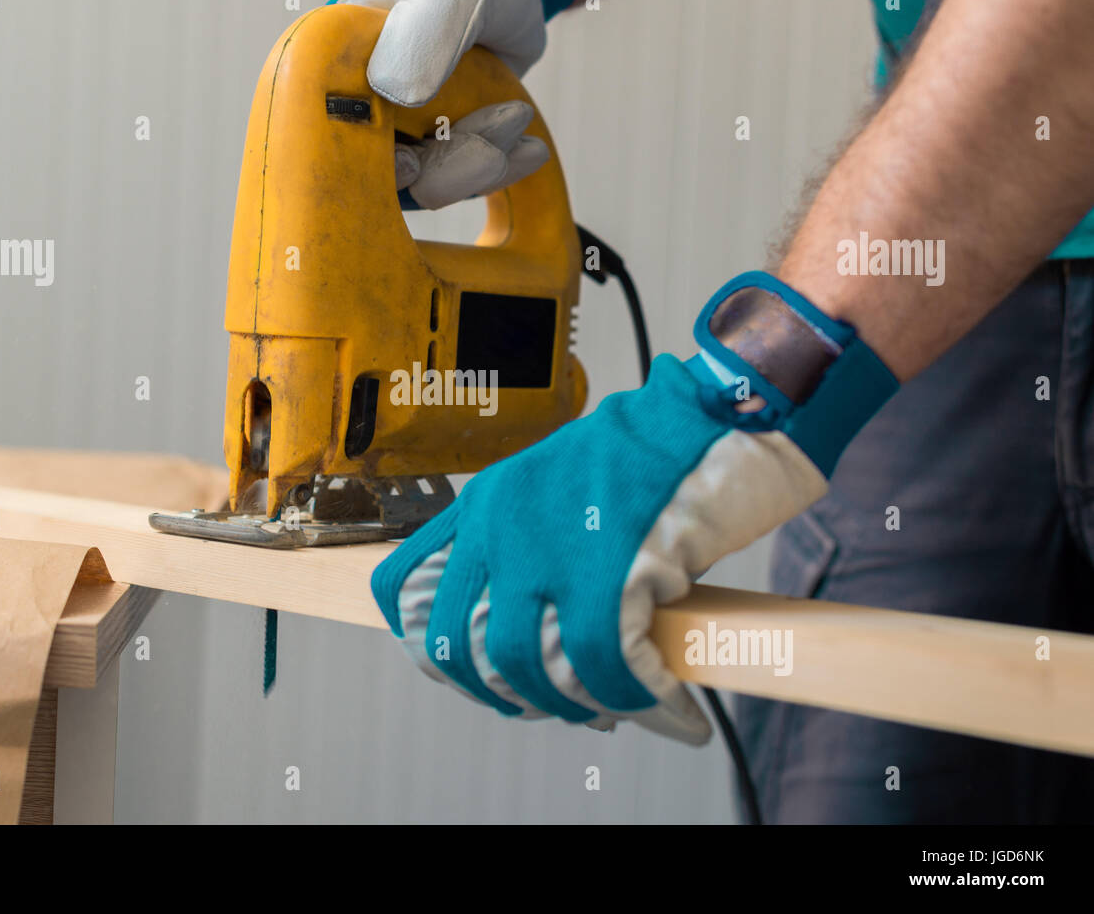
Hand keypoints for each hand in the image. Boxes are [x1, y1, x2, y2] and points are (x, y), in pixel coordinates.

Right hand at [339, 0, 566, 207]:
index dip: (363, 160)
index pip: (330, 126)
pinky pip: (459, 175)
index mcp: (337, 57)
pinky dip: (497, 168)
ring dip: (478, 165)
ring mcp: (402, 122)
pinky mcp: (439, 138)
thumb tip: (393, 92)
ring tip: (516, 121)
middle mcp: (362, 96)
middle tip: (493, 153)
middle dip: (441, 170)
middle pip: (382, 169)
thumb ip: (421, 32)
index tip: (411, 162)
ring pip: (426, 179)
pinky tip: (529, 150)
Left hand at [371, 272, 898, 738]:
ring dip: (568, 703)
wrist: (716, 412)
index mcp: (485, 502)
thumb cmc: (651, 456)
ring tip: (610, 707)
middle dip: (500, 692)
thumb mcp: (561, 491)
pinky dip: (629, 697)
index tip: (468, 675)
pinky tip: (659, 703)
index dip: (429, 648)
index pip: (404, 585)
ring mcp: (550, 547)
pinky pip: (600, 665)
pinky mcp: (608, 570)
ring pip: (524, 663)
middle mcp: (502, 524)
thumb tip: (535, 633)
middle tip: (548, 703)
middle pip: (459, 643)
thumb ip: (532, 550)